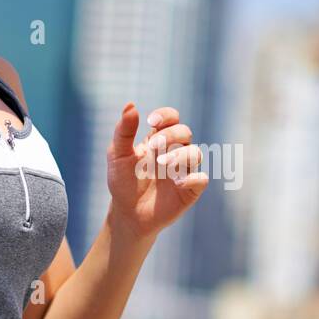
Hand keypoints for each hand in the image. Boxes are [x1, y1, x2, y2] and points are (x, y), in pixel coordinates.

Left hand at [106, 103, 208, 240]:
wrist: (127, 214)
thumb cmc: (123, 182)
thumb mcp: (117, 155)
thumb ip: (124, 131)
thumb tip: (130, 104)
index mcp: (159, 140)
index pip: (172, 119)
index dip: (166, 115)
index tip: (152, 121)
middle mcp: (175, 152)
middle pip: (185, 132)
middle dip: (171, 135)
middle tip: (153, 147)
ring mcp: (184, 171)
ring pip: (196, 153)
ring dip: (180, 155)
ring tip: (162, 164)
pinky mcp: (190, 190)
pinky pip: (201, 179)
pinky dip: (192, 178)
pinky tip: (176, 182)